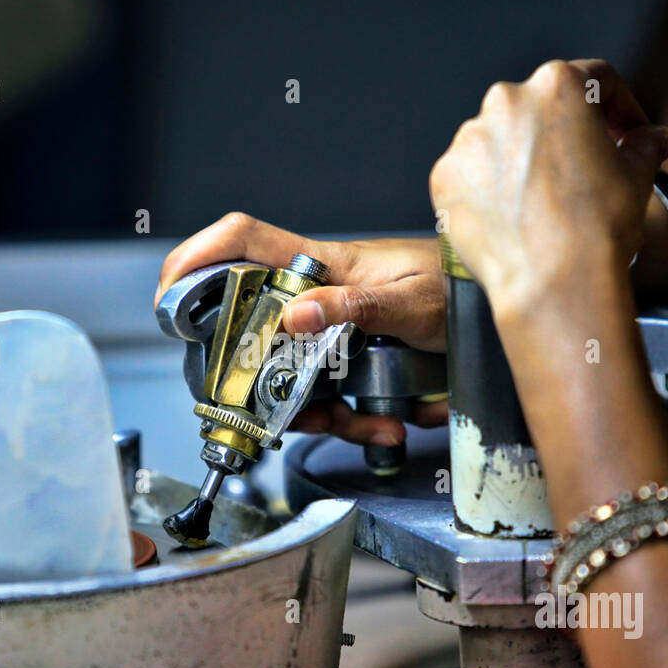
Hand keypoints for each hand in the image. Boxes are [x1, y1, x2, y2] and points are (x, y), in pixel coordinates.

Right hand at [155, 212, 448, 446]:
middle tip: (266, 404)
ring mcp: (332, 336)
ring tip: (356, 424)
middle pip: (254, 331)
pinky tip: (387, 426)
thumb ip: (355, 306)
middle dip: (254, 375)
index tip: (171, 293)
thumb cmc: (459, 287)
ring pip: (293, 381)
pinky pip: (334, 404)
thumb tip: (292, 314)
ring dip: (316, 414)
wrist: (495, 318)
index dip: (199, 255)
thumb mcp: (411, 299)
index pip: (244, 241)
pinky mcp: (353, 368)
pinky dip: (356, 424)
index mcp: (323, 266)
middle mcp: (319, 300)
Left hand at [429, 59, 667, 324]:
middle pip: (541, 109)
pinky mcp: (444, 176)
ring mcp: (469, 139)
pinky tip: (511, 217)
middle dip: (565, 134)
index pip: (596, 82)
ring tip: (542, 202)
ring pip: (501, 140)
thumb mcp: (639, 175)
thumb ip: (644, 145)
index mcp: (558, 84)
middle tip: (582, 170)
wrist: (553, 282)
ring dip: (521, 160)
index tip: (627, 134)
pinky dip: (489, 189)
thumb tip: (654, 138)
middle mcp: (505, 100)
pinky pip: (471, 174)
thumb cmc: (600, 226)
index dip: (620, 108)